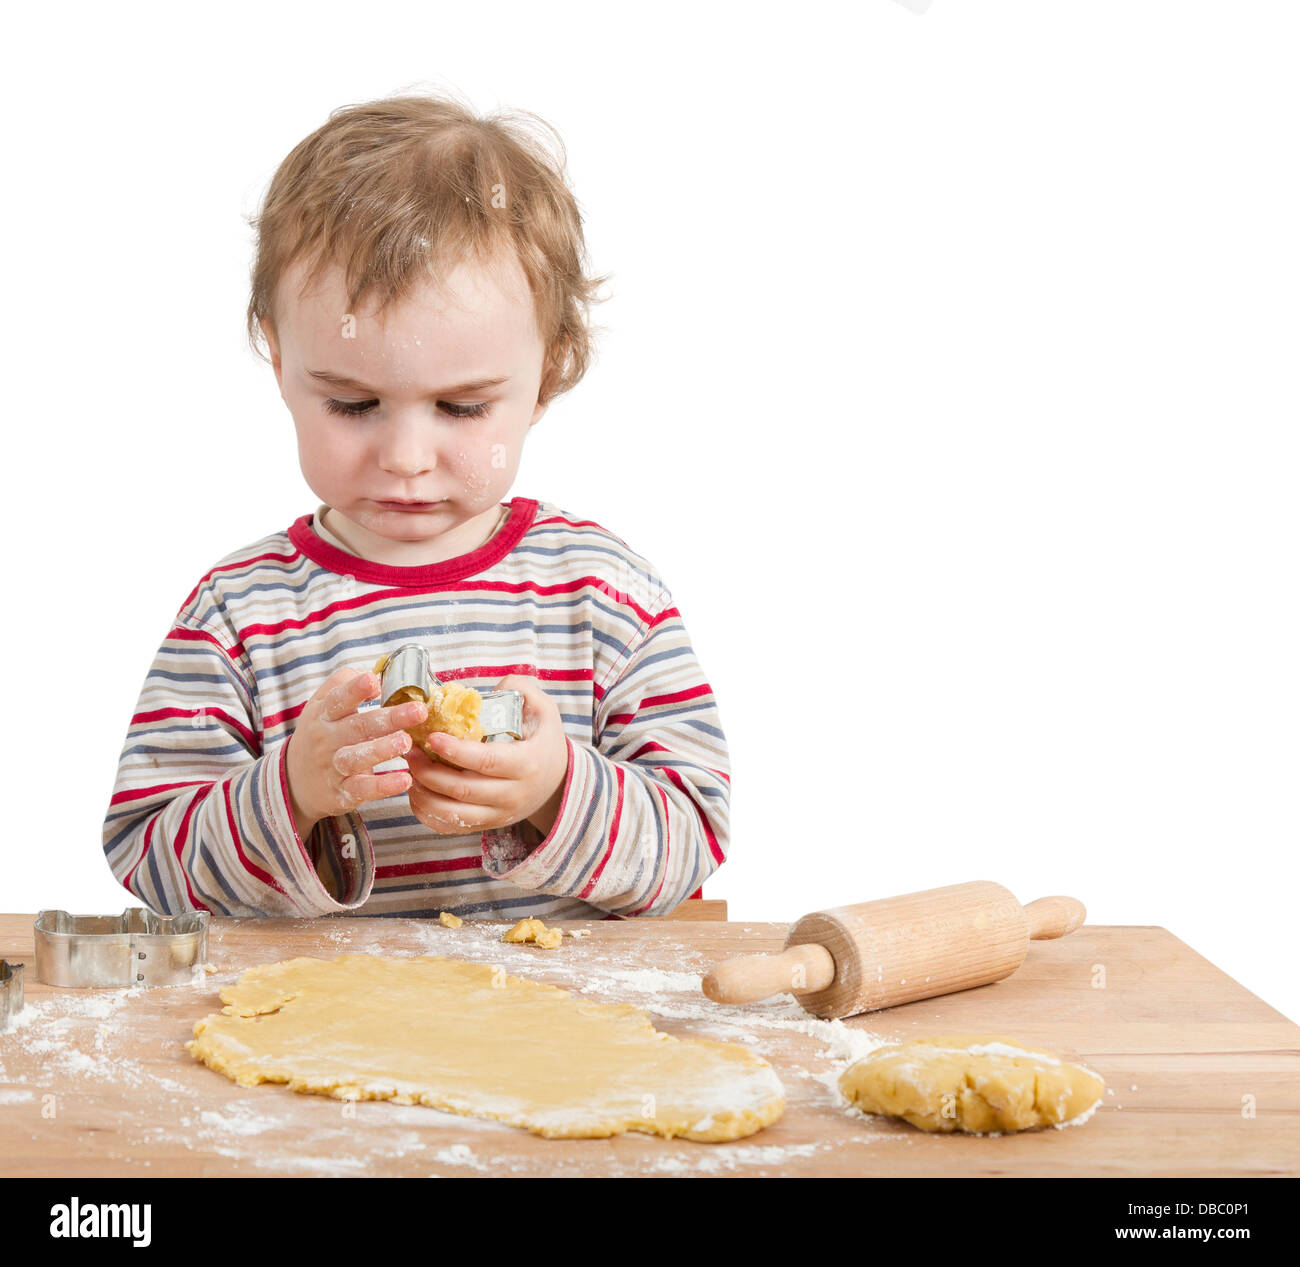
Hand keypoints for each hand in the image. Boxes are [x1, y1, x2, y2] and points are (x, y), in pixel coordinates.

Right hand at [286, 666, 429, 834]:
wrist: (294, 781)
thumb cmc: (319, 735)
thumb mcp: (321, 707)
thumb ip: (344, 685)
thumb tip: (376, 672)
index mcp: (323, 715)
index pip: (338, 699)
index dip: (355, 689)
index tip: (374, 681)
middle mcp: (326, 740)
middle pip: (357, 726)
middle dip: (389, 718)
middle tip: (418, 711)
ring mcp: (333, 767)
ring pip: (357, 757)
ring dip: (382, 749)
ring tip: (406, 742)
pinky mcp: (342, 791)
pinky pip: (363, 789)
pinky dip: (383, 786)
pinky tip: (404, 780)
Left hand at [404, 675, 568, 837]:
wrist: (558, 781)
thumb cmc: (545, 741)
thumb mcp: (545, 709)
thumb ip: (519, 689)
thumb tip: (486, 686)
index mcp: (527, 764)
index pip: (486, 761)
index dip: (455, 751)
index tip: (431, 737)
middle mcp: (513, 794)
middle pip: (463, 790)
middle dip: (428, 771)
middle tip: (410, 751)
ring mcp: (499, 814)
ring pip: (452, 814)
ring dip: (424, 794)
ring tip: (410, 771)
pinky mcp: (487, 825)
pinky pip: (451, 827)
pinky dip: (428, 812)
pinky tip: (417, 791)